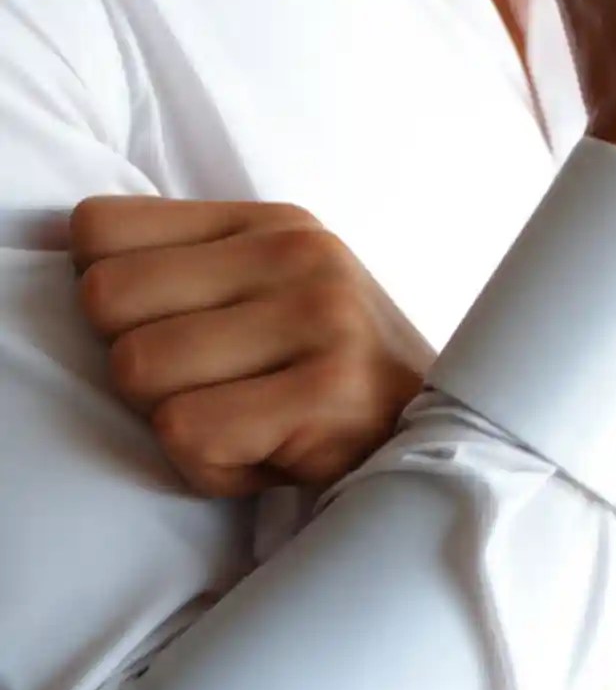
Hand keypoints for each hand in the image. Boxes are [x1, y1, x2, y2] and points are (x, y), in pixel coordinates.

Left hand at [70, 197, 434, 496]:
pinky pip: (189, 433)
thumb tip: (80, 274)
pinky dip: (215, 466)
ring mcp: (322, 319)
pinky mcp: (328, 392)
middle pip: (106, 301)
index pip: (98, 229)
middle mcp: (301, 255)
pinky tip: (270, 456)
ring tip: (249, 423)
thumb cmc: (339, 379)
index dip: (113, 298)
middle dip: (139, 366)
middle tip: (212, 391)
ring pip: (140, 371)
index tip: (175, 332)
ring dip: (179, 423)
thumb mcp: (280, 297)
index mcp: (277, 224)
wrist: (461, 439)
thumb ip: (195, 272)